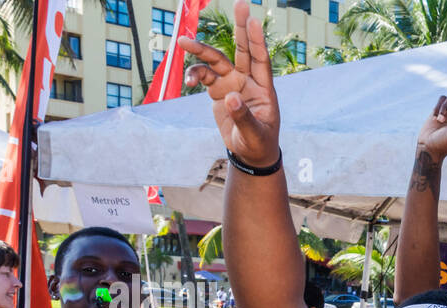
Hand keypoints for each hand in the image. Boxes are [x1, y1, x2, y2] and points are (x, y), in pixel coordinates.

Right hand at [178, 0, 279, 166]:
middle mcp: (248, 81)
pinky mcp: (219, 90)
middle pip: (243, 50)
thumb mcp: (254, 135)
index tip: (254, 21)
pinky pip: (204, 76)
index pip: (261, 60)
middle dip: (241, 28)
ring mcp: (232, 83)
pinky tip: (189, 81)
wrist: (249, 154)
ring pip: (216, 60)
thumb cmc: (258, 144)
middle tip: (240, 4)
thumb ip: (243, 117)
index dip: (257, 41)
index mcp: (264, 89)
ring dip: (200, 51)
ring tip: (182, 42)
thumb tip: (231, 97)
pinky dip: (195, 75)